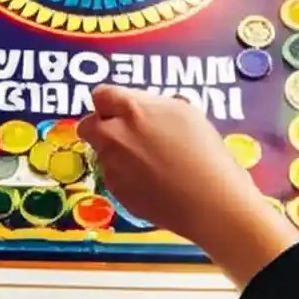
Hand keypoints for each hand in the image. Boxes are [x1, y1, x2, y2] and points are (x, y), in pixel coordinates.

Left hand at [78, 85, 298, 284]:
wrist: (210, 203)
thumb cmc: (207, 155)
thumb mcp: (186, 114)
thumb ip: (154, 106)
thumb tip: (141, 109)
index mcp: (134, 111)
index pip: (102, 95)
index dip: (111, 102)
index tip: (122, 108)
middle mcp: (115, 136)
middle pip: (88, 124)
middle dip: (102, 126)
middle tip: (127, 134)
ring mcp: (112, 166)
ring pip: (101, 152)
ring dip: (116, 152)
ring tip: (150, 163)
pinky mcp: (117, 192)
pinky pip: (113, 177)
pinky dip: (126, 177)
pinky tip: (153, 182)